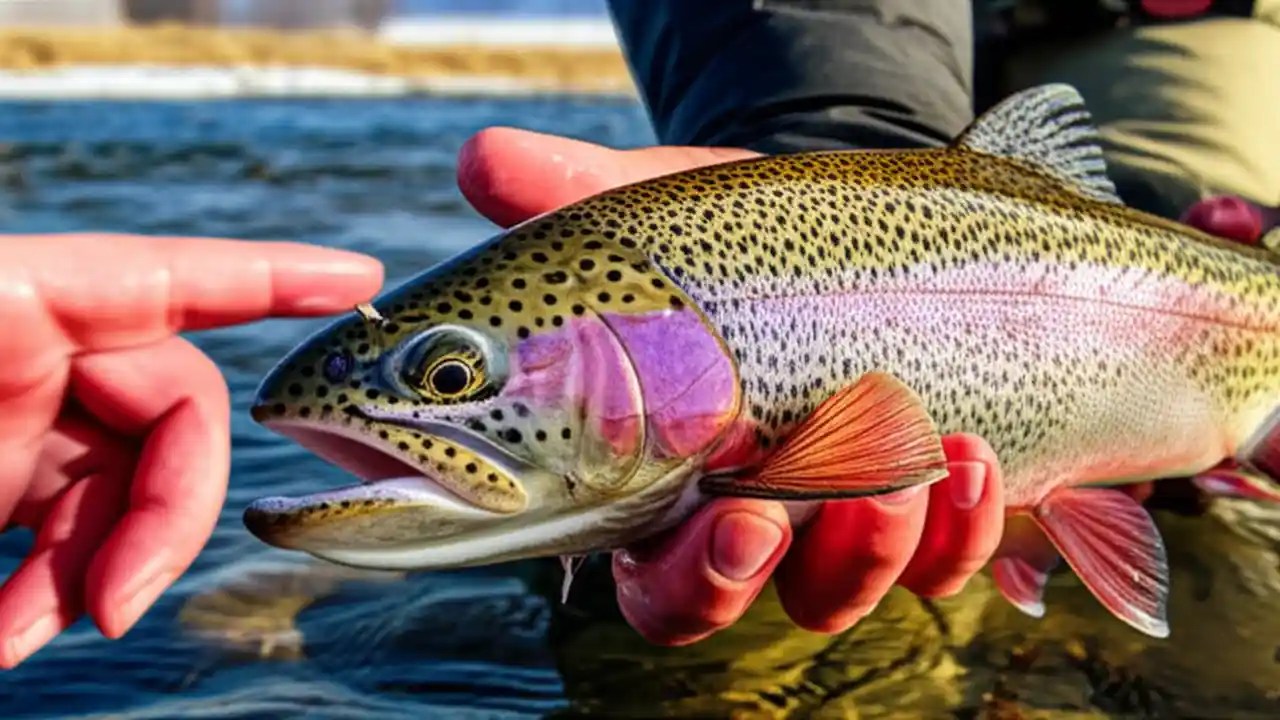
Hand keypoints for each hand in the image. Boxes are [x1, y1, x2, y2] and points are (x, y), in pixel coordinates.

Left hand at [0, 233, 382, 666]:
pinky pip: (80, 522)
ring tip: (14, 639)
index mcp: (12, 301)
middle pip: (178, 409)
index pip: (168, 277)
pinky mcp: (8, 473)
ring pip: (136, 479)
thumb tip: (93, 597)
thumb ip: (4, 487)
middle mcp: (37, 349)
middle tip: (111, 611)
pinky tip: (9, 632)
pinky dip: (65, 584)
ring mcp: (26, 414)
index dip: (274, 277)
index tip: (361, 281)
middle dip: (166, 516)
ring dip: (101, 571)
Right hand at [456, 128, 1005, 643]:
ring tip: (919, 460)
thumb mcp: (660, 215)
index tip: (729, 519)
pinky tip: (970, 458)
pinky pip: (940, 560)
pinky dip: (961, 524)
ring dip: (882, 542)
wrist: (849, 235)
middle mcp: (733, 521)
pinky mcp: (915, 509)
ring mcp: (827, 524)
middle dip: (754, 575)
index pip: (651, 574)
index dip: (687, 575)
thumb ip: (570, 196)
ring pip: (840, 589)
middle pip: (727, 600)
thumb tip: (482, 157)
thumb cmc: (732, 242)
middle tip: (776, 519)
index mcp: (654, 481)